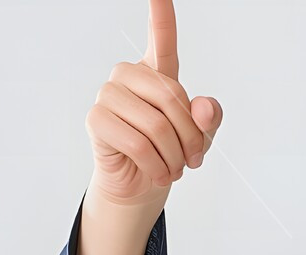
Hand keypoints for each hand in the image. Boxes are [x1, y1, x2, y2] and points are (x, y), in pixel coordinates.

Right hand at [84, 0, 222, 208]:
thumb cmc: (171, 153)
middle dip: (191, 137)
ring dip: (174, 156)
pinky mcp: (96, 118)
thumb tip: (204, 107)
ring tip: (175, 169)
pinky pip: (137, 142)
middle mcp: (129, 75)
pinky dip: (156, 165)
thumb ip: (209, 118)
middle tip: (195, 160)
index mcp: (157, 72)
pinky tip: (158, 173)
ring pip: (156, 125)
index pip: (161, 37)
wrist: (143, 185)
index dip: (161, 13)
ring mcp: (109, 94)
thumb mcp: (201, 136)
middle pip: (171, 97)